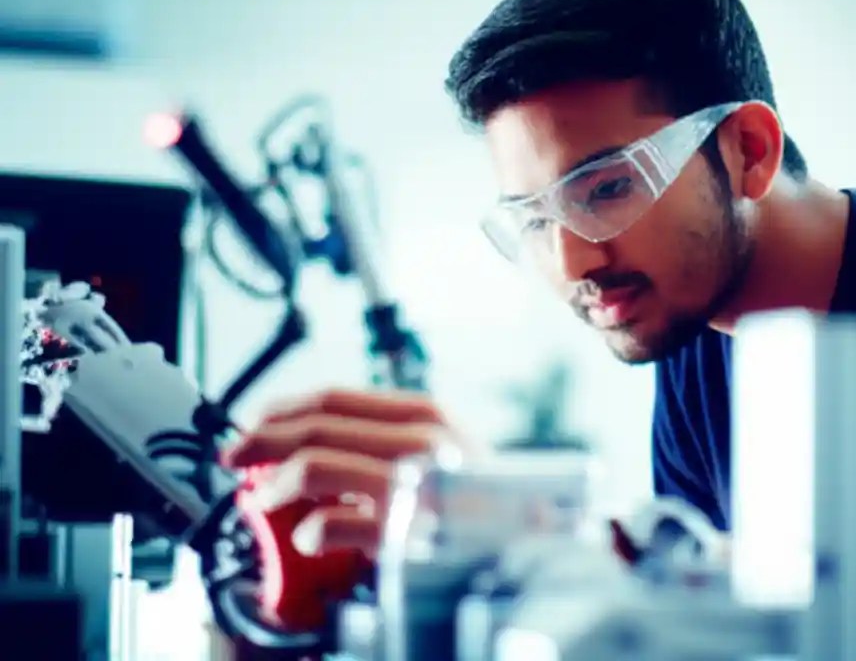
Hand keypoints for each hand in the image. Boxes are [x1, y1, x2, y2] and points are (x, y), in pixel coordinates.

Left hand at [220, 388, 459, 558]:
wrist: (532, 545)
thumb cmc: (480, 502)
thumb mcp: (443, 452)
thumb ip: (388, 437)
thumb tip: (309, 435)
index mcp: (425, 414)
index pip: (333, 398)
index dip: (281, 409)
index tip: (253, 423)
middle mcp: (420, 441)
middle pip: (315, 427)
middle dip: (261, 441)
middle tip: (235, 458)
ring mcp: (414, 485)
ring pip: (314, 467)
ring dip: (274, 486)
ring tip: (264, 502)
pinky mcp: (407, 532)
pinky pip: (333, 524)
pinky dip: (309, 531)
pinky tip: (309, 538)